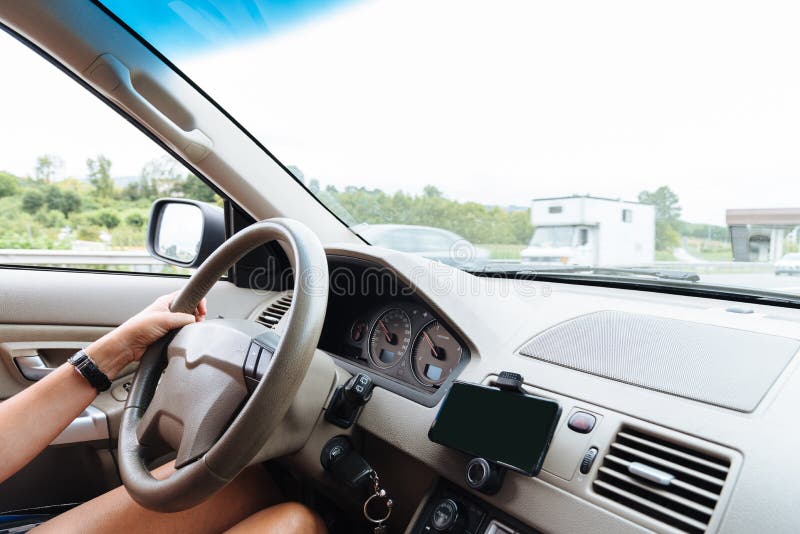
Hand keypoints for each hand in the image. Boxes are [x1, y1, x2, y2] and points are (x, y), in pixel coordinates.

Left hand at [86, 292, 206, 379]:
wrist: (129, 345)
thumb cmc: (139, 328)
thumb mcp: (165, 319)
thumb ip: (183, 318)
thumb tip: (194, 321)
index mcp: (166, 301)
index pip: (187, 295)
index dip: (197, 301)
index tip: (202, 310)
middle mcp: (168, 311)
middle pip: (190, 309)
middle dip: (196, 315)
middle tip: (199, 320)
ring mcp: (168, 323)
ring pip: (186, 322)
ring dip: (190, 326)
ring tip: (192, 329)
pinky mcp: (167, 335)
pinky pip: (181, 333)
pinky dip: (185, 335)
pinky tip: (185, 336)